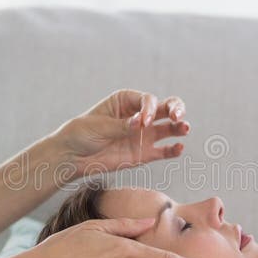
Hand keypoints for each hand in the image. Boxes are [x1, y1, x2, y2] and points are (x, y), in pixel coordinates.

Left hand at [53, 90, 188, 177]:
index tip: (142, 123)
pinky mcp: (144, 153)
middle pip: (165, 108)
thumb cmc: (81, 133)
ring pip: (169, 128)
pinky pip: (164, 151)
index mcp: (127, 101)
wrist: (72, 156)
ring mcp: (144, 134)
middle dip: (175, 109)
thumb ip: (121, 126)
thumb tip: (141, 124)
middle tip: (177, 117)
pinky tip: (179, 148)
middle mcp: (139, 115)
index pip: (148, 100)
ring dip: (179, 127)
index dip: (149, 109)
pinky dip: (173, 150)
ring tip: (185, 129)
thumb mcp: (99, 127)